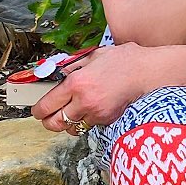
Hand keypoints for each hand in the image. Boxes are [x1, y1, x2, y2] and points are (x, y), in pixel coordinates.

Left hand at [31, 43, 161, 131]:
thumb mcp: (93, 56)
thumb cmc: (124, 60)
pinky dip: (86, 121)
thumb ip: (73, 66)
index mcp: (76, 82)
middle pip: (54, 124)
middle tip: (49, 115)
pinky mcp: (108, 120)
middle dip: (49, 121)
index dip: (37, 110)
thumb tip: (57, 74)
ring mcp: (97, 113)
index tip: (38, 109)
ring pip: (71, 128)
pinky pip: (89, 126)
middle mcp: (84, 101)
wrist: (148, 72)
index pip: (46, 106)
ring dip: (68, 122)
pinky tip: (91, 109)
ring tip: (72, 112)